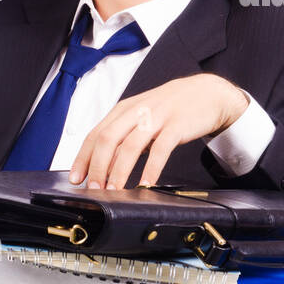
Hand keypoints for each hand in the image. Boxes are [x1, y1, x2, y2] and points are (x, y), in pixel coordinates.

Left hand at [68, 74, 249, 188]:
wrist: (208, 92)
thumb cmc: (170, 109)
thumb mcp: (141, 118)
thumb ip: (123, 137)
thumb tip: (102, 167)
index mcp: (123, 110)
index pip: (95, 134)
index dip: (83, 158)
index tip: (76, 179)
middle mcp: (136, 112)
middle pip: (108, 139)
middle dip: (97, 167)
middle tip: (93, 189)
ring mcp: (156, 117)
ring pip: (130, 145)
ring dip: (119, 171)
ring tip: (114, 191)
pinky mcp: (177, 125)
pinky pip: (161, 149)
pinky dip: (151, 168)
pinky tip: (146, 183)